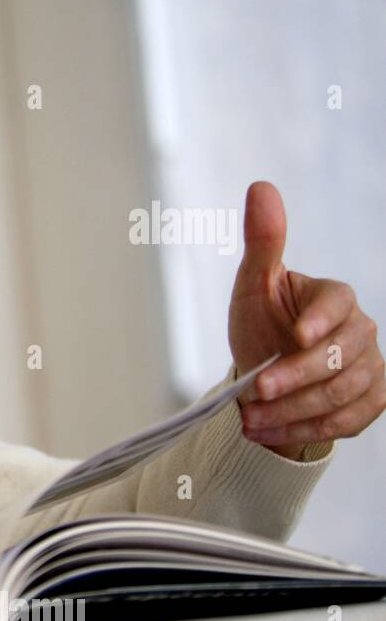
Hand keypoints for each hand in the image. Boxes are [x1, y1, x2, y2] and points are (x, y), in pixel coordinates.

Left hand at [229, 181, 385, 458]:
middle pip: (336, 358)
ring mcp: (370, 368)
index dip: (319, 319)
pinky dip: (305, 430)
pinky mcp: (370, 401)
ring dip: (292, 412)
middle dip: (293, 379)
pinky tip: (269, 434)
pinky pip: (347, 421)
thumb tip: (260, 186)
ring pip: (340, 395)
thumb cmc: (262, 324)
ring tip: (250, 420)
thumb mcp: (253, 287)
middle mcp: (360, 330)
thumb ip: (263, 243)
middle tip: (253, 393)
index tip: (294, 336)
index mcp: (334, 297)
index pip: (338, 303)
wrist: (269, 373)